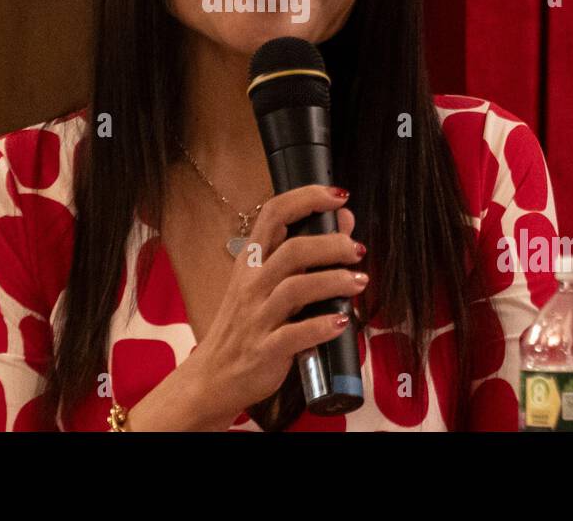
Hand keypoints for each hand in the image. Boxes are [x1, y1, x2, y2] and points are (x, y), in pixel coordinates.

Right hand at [185, 184, 365, 421]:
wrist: (213, 376)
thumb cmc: (245, 325)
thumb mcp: (266, 285)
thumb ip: (302, 256)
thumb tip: (344, 223)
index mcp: (250, 262)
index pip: (274, 214)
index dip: (308, 198)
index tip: (338, 196)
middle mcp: (251, 284)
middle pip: (293, 250)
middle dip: (332, 245)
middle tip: (357, 249)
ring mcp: (257, 318)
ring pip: (297, 288)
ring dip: (335, 282)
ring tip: (359, 281)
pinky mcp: (265, 350)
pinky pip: (295, 334)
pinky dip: (323, 326)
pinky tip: (344, 322)